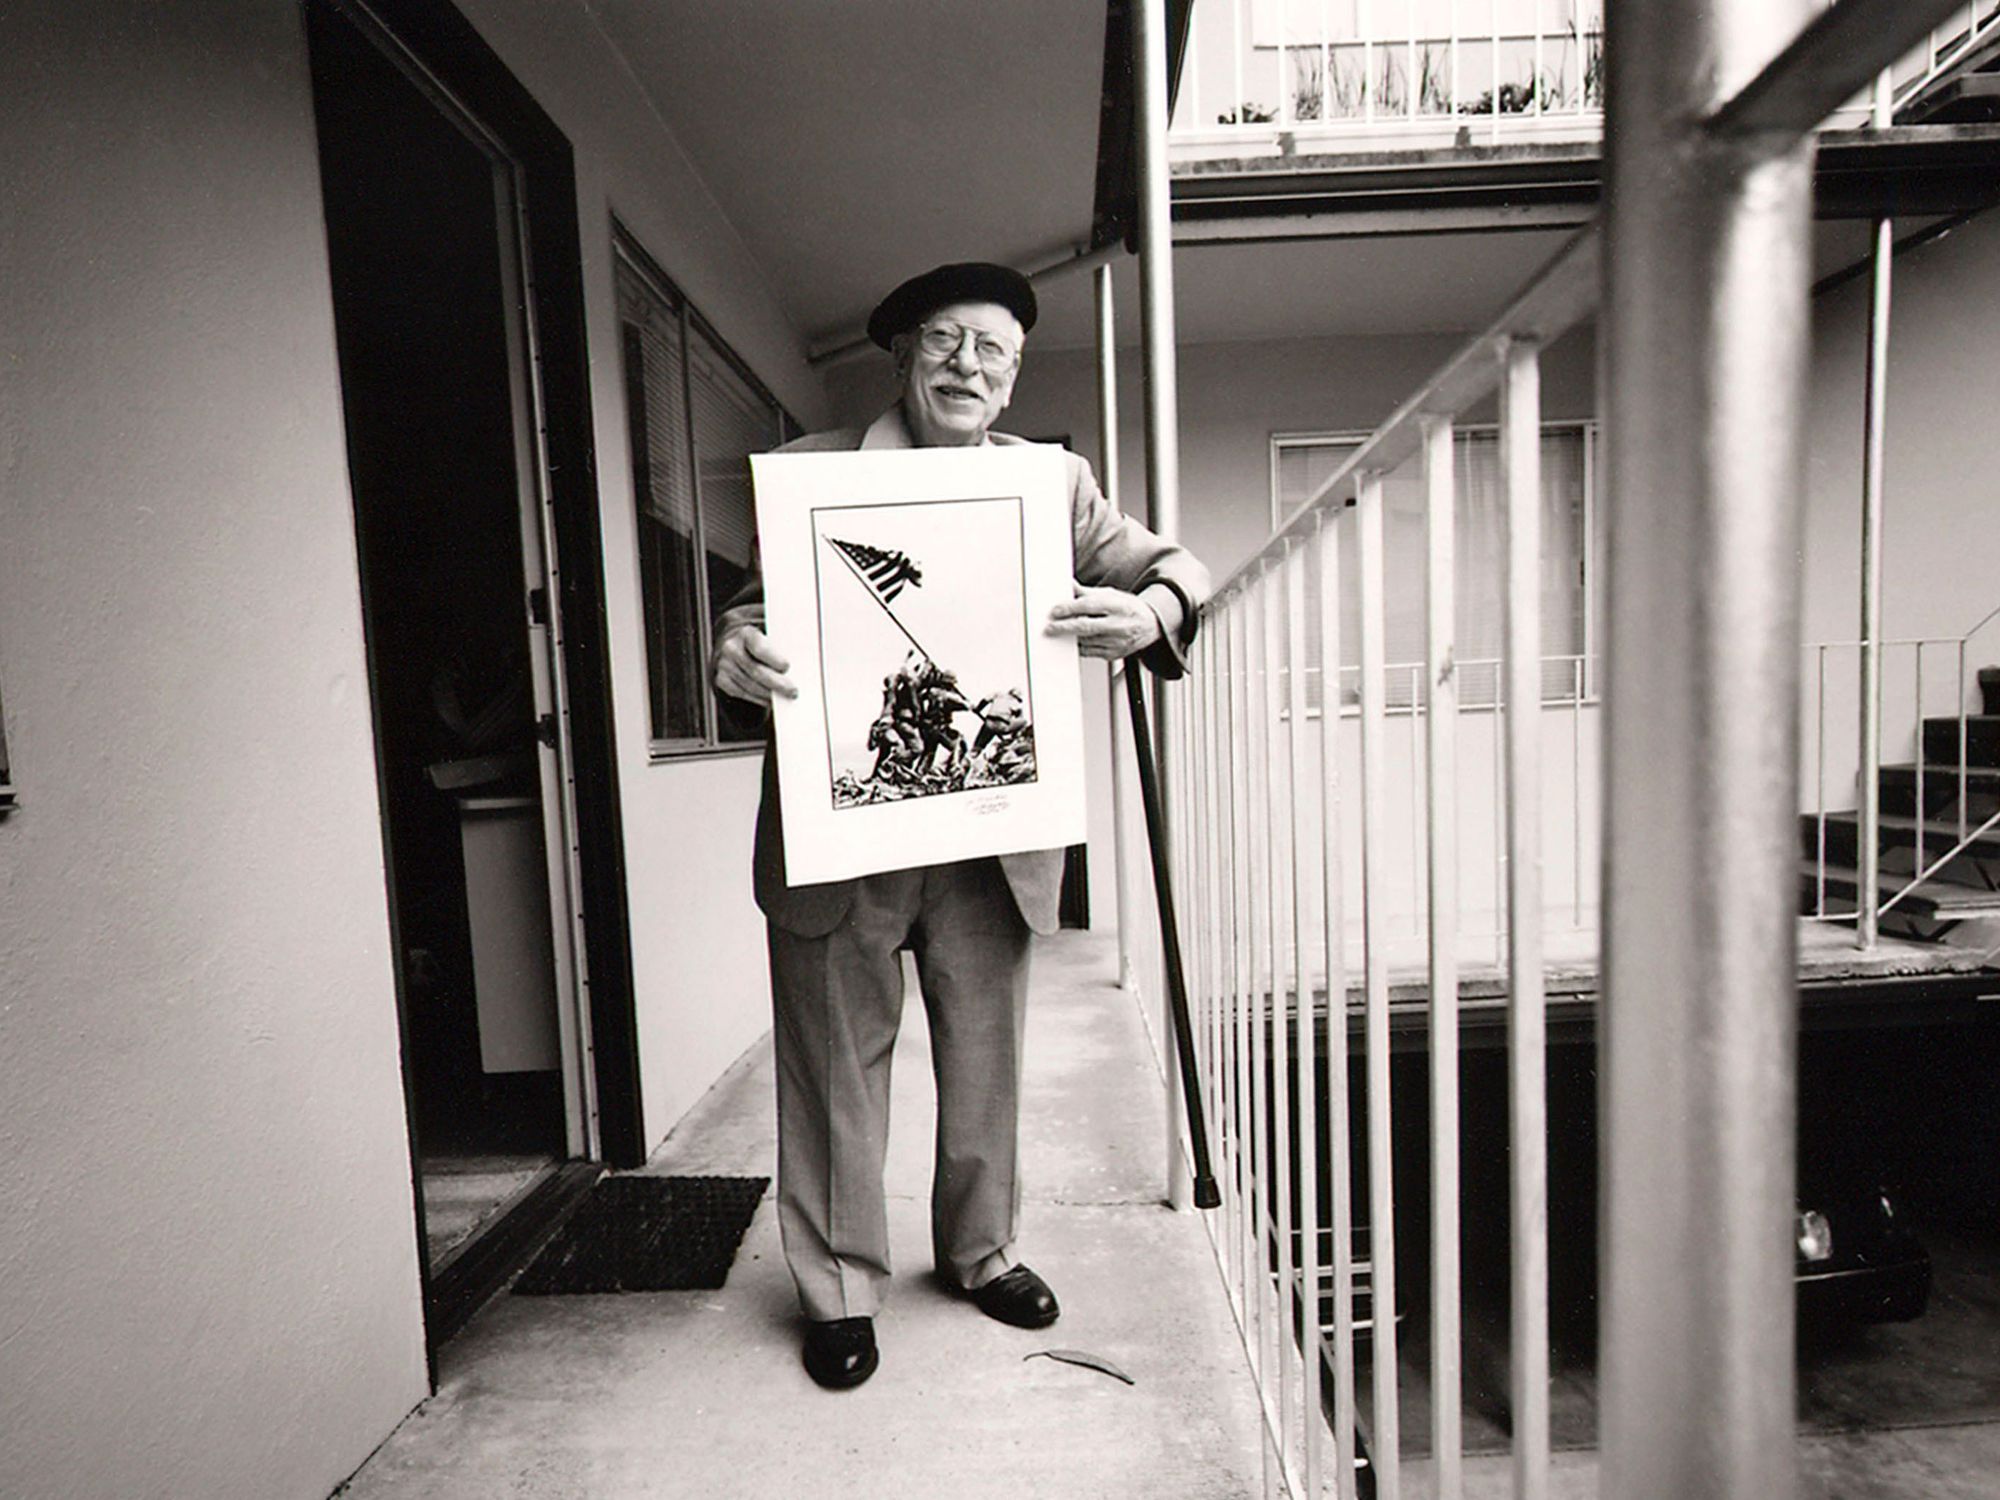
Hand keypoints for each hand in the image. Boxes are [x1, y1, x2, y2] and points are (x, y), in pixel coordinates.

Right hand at [712, 624, 796, 705]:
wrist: (735, 644)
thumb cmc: (760, 641)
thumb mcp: (769, 635)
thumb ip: (780, 644)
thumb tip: (802, 658)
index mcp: (746, 633)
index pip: (759, 647)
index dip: (773, 659)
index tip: (787, 667)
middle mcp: (732, 648)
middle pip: (756, 670)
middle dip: (776, 683)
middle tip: (792, 691)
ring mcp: (724, 665)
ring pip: (749, 685)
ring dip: (768, 694)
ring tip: (784, 696)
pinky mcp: (722, 679)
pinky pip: (741, 693)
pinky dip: (757, 698)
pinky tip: (769, 699)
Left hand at [1045, 585, 1162, 659]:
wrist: (1151, 625)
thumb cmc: (1129, 608)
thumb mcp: (1111, 594)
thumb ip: (1087, 593)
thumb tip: (1069, 585)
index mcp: (1117, 606)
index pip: (1089, 606)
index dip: (1069, 608)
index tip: (1055, 611)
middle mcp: (1118, 625)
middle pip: (1086, 627)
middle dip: (1064, 627)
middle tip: (1049, 628)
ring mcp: (1117, 642)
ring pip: (1086, 642)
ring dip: (1070, 638)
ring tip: (1058, 632)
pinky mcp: (1114, 654)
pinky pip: (1090, 652)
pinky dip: (1079, 646)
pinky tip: (1073, 640)